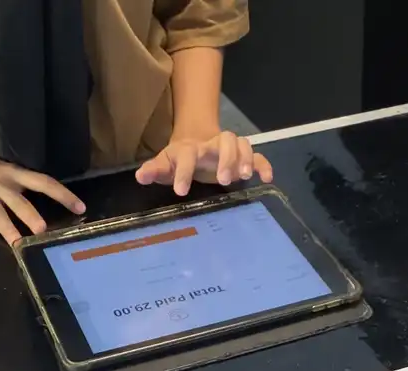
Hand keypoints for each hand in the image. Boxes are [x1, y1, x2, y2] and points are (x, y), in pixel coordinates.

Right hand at [0, 132, 85, 245]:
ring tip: (17, 243)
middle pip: (19, 201)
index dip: (63, 194)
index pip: (44, 182)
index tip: (81, 207)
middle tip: (43, 230)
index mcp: (14, 174)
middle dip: (30, 216)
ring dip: (8, 228)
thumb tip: (46, 205)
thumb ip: (21, 185)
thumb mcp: (4, 169)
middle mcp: (1, 184)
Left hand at [135, 130, 272, 196]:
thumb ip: (154, 170)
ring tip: (244, 176)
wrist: (196, 142)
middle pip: (224, 140)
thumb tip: (140, 177)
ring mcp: (228, 149)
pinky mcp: (242, 157)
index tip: (181, 191)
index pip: (187, 155)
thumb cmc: (179, 159)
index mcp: (190, 148)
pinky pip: (257, 156)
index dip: (184, 172)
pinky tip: (267, 178)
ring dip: (244, 158)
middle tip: (223, 180)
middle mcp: (211, 145)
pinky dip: (263, 165)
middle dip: (225, 159)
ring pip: (241, 143)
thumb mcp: (165, 164)